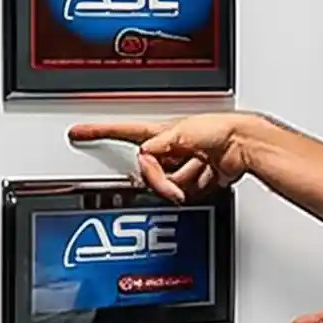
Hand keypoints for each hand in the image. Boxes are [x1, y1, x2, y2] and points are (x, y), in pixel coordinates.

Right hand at [67, 113, 251, 203]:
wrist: (245, 145)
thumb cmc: (220, 129)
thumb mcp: (184, 132)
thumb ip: (159, 144)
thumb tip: (146, 156)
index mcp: (161, 133)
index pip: (123, 132)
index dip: (99, 132)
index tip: (77, 132)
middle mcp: (168, 149)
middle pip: (147, 172)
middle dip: (162, 179)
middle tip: (180, 175)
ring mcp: (181, 165)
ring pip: (166, 187)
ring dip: (184, 182)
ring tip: (202, 167)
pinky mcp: (194, 180)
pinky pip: (184, 194)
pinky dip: (196, 188)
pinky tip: (208, 175)